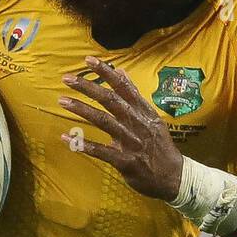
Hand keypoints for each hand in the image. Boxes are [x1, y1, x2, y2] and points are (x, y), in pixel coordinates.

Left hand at [59, 56, 182, 200]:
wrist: (174, 176)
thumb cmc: (159, 146)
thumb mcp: (151, 117)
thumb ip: (134, 95)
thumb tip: (121, 71)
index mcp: (143, 111)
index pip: (123, 87)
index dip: (106, 73)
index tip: (89, 61)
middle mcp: (136, 123)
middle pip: (110, 100)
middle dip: (88, 87)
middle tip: (67, 78)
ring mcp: (130, 142)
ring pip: (103, 121)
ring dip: (81, 109)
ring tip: (62, 101)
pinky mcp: (125, 161)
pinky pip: (100, 151)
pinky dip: (83, 144)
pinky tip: (66, 138)